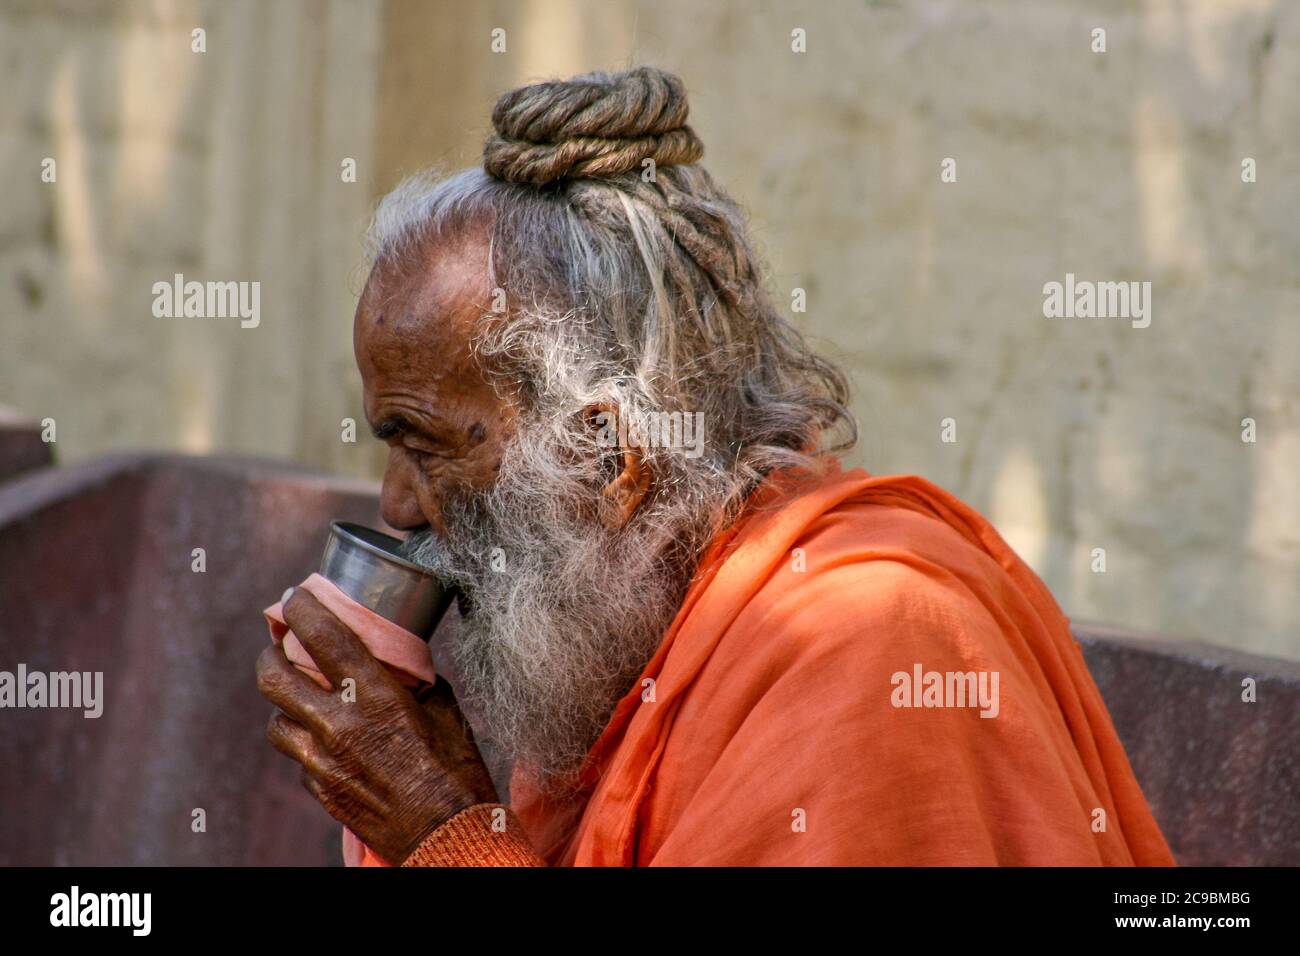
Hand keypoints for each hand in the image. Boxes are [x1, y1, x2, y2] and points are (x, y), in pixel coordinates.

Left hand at [256, 587, 498, 863]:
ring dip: (285, 705)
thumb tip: (399, 661)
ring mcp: (323, 763)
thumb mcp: (444, 710)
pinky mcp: (320, 791)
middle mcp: (339, 726)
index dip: (301, 608)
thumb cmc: (456, 770)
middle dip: (270, 654)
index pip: (321, 636)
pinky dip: (306, 745)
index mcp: (374, 696)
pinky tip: (326, 741)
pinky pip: (297, 759)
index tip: (297, 597)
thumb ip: (414, 681)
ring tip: (301, 697)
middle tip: (280, 645)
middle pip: (273, 678)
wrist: (446, 835)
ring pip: (276, 722)